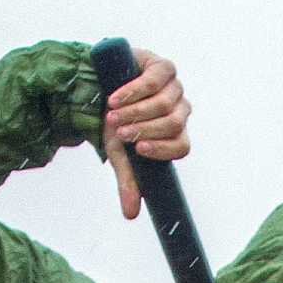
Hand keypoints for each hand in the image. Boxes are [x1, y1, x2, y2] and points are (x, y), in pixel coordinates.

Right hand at [104, 50, 188, 221]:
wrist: (100, 88)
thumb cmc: (115, 123)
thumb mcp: (120, 153)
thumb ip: (129, 181)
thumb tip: (130, 215)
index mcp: (176, 134)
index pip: (182, 146)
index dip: (162, 149)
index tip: (138, 149)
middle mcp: (180, 110)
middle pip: (173, 123)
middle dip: (143, 129)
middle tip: (118, 132)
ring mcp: (174, 87)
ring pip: (164, 103)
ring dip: (136, 111)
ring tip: (113, 115)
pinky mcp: (161, 66)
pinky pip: (154, 80)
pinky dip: (132, 91)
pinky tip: (115, 98)